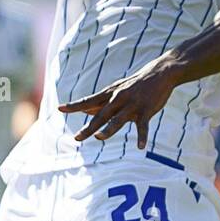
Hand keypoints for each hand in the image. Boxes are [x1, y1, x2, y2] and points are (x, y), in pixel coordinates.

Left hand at [59, 57, 178, 147]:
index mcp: (110, 94)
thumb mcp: (116, 90)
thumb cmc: (135, 84)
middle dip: (88, 127)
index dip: (74, 106)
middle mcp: (118, 99)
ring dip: (108, 129)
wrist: (160, 73)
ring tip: (99, 138)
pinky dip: (142, 137)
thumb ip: (101, 102)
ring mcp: (132, 105)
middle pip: (100, 115)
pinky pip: (143, 126)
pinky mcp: (146, 110)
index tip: (59, 109)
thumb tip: (84, 111)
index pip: (88, 101)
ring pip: (118, 120)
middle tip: (77, 138)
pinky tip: (140, 147)